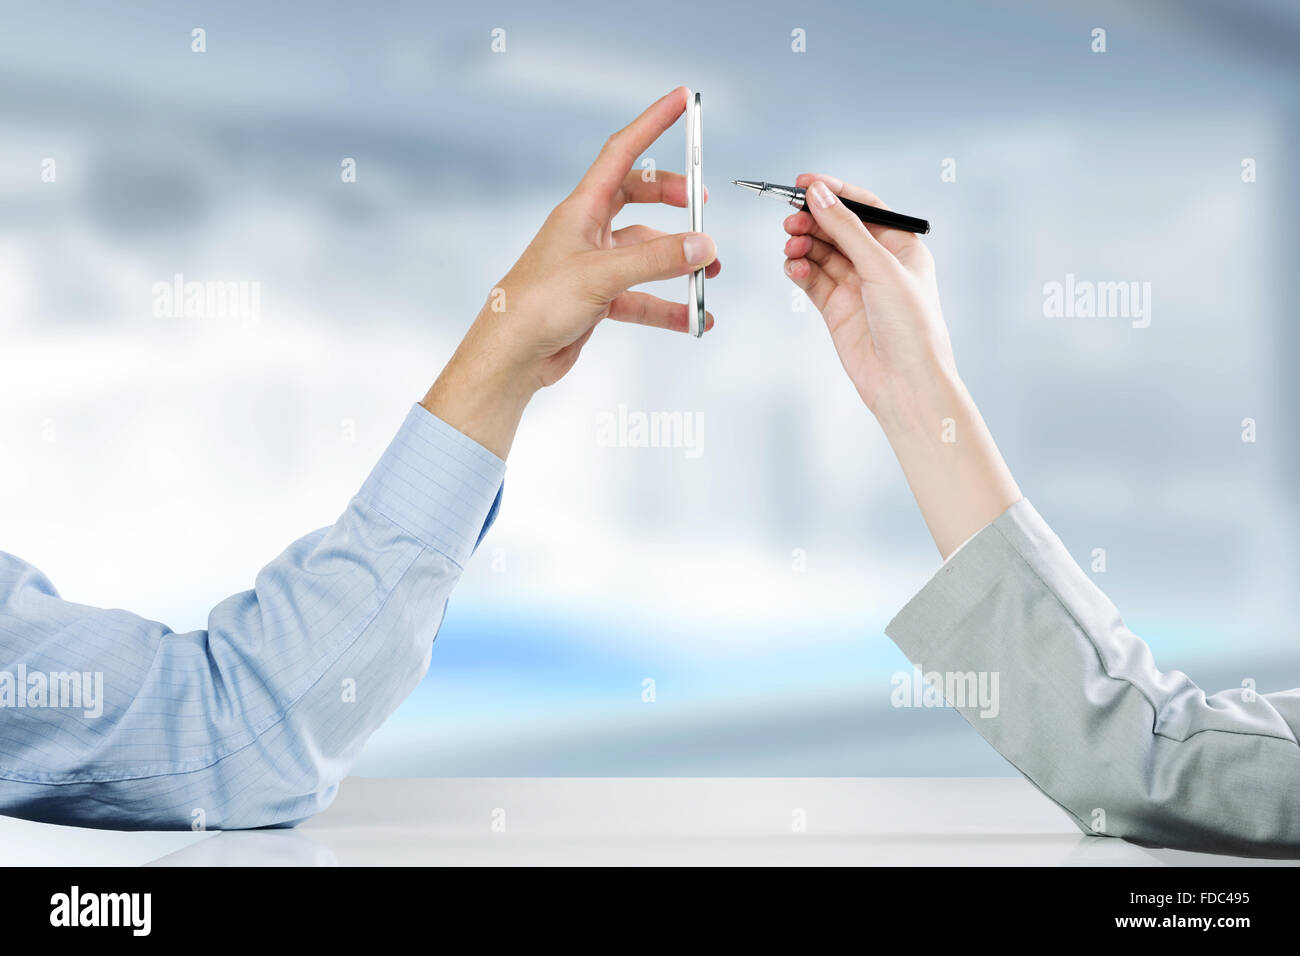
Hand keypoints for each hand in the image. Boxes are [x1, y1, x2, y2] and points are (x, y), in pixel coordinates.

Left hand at [423, 87, 719, 458]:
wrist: (511, 356)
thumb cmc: (535, 305)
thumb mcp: (601, 275)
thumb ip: (655, 260)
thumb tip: (703, 246)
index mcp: (580, 210)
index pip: (622, 152)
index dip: (652, 123)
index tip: (681, 101)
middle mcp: (587, 231)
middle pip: (639, 198)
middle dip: (674, 200)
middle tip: (702, 208)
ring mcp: (594, 266)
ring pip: (646, 253)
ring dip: (679, 262)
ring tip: (710, 274)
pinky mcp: (598, 299)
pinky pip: (643, 295)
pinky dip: (668, 305)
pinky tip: (692, 317)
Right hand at [782, 173, 1019, 558]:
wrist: (904, 383)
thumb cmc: (911, 327)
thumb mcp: (881, 268)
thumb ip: (846, 229)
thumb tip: (818, 195)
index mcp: (901, 247)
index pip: (864, 207)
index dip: (834, 192)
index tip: (804, 182)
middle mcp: (878, 264)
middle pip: (837, 228)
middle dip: (813, 220)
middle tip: (790, 219)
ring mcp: (855, 286)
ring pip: (820, 253)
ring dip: (803, 245)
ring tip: (791, 246)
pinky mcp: (835, 309)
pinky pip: (811, 280)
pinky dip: (799, 270)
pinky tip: (792, 266)